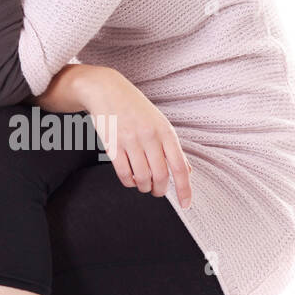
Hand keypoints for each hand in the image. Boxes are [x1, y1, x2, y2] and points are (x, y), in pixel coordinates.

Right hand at [79, 66, 193, 208]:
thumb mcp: (160, 123)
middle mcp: (149, 137)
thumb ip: (173, 147)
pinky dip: (129, 182)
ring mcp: (130, 141)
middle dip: (161, 190)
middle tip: (158, 191)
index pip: (180, 167)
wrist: (107, 90)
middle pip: (161, 176)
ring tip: (144, 185)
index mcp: (165, 132)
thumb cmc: (135, 107)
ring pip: (142, 178)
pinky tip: (131, 179)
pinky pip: (123, 173)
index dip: (185, 189)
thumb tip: (187, 171)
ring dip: (144, 187)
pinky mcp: (112, 145)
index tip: (186, 204)